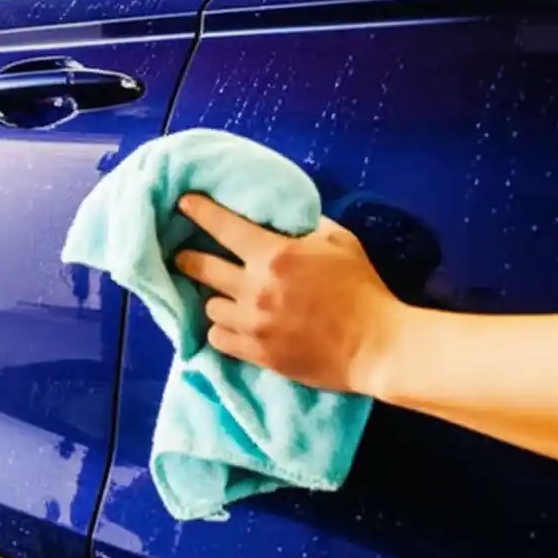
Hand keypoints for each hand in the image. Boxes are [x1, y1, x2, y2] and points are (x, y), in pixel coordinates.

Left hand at [174, 194, 404, 394]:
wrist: (375, 345)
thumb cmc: (362, 289)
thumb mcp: (339, 242)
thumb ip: (306, 226)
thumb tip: (283, 218)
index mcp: (274, 255)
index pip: (224, 227)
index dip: (200, 212)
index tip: (183, 204)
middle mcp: (255, 288)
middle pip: (201, 268)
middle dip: (187, 259)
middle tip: (181, 256)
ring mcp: (253, 323)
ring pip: (209, 306)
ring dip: (214, 299)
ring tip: (221, 297)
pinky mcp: (256, 353)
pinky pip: (217, 338)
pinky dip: (221, 330)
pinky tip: (229, 326)